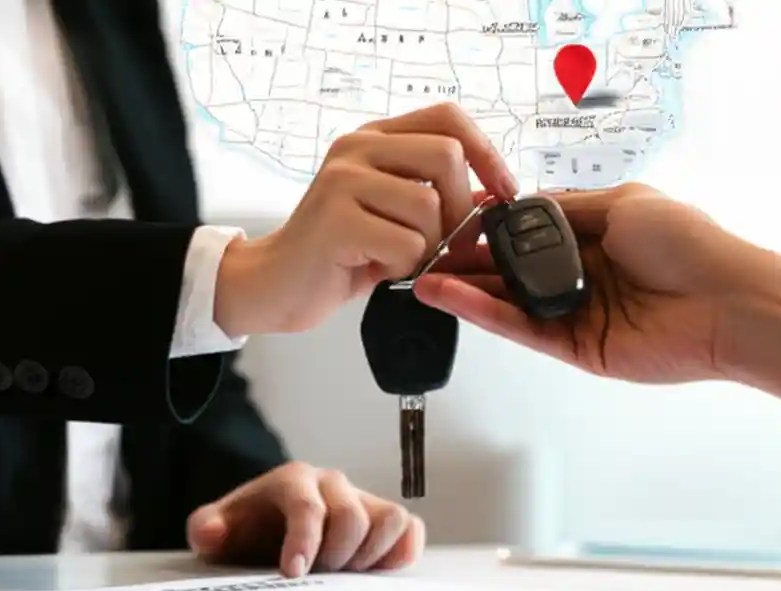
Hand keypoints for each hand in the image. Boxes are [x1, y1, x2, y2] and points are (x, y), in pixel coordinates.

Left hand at [185, 461, 425, 576]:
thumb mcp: (218, 529)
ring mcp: (362, 498)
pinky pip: (410, 527)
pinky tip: (376, 570)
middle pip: (353, 517)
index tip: (294, 573)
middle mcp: (333, 484)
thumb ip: (207, 527)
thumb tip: (212, 532)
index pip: (308, 507)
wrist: (268, 526)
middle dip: (335, 556)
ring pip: (391, 519)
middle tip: (317, 578)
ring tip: (344, 575)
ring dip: (371, 555)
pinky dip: (401, 551)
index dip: (304, 541)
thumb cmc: (247, 530)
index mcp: (293, 480)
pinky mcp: (384, 516)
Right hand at [214, 103, 517, 335]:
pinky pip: (406, 244)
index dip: (487, 151)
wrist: (276, 283)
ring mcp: (343, 179)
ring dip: (428, 246)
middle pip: (448, 157)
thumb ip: (440, 198)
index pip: (448, 117)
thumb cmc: (342, 251)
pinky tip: (376, 268)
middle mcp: (358, 148)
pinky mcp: (336, 219)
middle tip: (445, 243)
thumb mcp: (396, 215)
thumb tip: (496, 194)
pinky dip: (403, 267)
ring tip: (398, 257)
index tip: (504, 191)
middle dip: (459, 209)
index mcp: (376, 138)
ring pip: (429, 208)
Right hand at [414, 183, 772, 382]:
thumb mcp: (621, 203)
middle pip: (514, 270)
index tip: (453, 219)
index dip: (491, 227)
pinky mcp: (579, 349)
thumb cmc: (688, 243)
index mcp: (598, 234)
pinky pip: (524, 329)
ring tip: (423, 277)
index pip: (529, 231)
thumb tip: (520, 204)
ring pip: (512, 302)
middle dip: (469, 261)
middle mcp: (586, 275)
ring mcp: (580, 314)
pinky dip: (487, 315)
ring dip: (467, 290)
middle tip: (426, 253)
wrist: (727, 301)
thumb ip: (565, 209)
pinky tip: (453, 297)